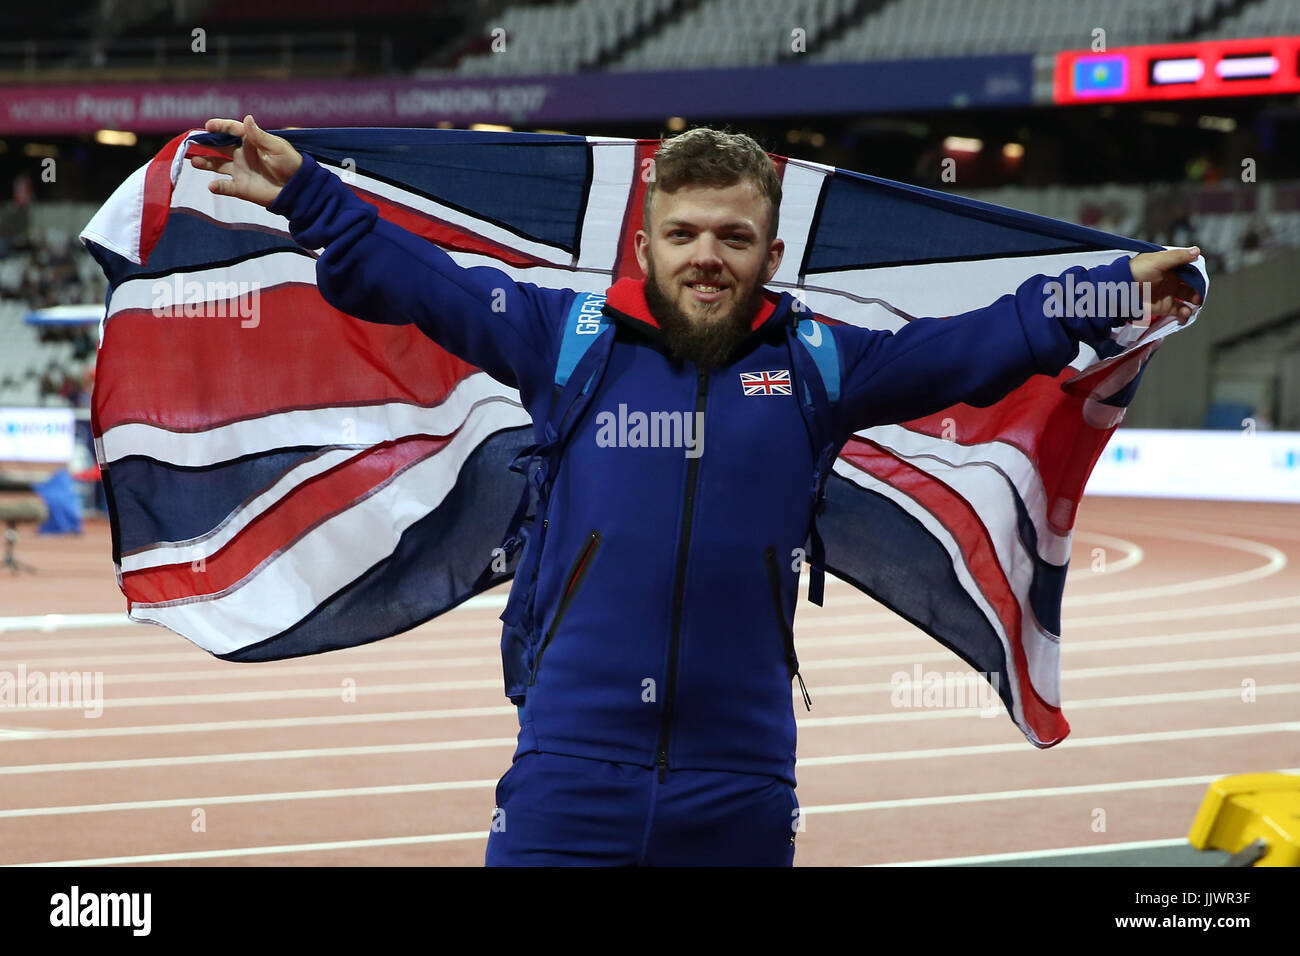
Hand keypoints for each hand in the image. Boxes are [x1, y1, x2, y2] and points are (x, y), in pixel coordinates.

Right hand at [188, 114, 302, 207]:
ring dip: (205, 163)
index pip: (231, 130)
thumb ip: (259, 136)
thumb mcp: (277, 147)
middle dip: (204, 144)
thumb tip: (247, 118)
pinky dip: (218, 187)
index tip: (208, 126)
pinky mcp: (241, 187)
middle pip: (218, 147)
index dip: (219, 126)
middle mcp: (242, 154)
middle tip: (191, 142)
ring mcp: (240, 170)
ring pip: (217, 165)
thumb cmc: (291, 164)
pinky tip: (211, 186)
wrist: (299, 189)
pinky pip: (225, 187)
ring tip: (194, 161)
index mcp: (250, 141)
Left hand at [1128, 246, 1202, 322]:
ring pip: (1187, 299)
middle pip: (1191, 286)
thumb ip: (1178, 257)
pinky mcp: (1163, 307)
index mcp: (1170, 268)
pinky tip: (1185, 314)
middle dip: (1197, 290)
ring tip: (1194, 304)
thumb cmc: (1137, 271)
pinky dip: (1184, 314)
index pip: (1189, 271)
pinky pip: (1178, 311)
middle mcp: (1171, 281)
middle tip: (1199, 295)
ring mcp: (1167, 294)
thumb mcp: (1158, 260)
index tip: (1202, 281)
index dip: (1197, 276)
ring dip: (1193, 303)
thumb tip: (1197, 251)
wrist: (1120, 289)